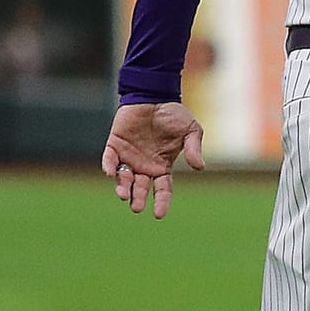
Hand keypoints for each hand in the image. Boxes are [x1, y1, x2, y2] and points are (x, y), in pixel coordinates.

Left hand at [102, 102, 205, 218]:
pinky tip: (111, 173)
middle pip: (140, 188)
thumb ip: (194, 148)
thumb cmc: (174, 114)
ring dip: (123, 187)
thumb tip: (199, 167)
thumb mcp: (191, 131)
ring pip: (123, 178)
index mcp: (162, 166)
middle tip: (136, 207)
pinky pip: (110, 160)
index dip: (161, 202)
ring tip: (124, 195)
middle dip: (137, 199)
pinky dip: (110, 167)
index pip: (162, 189)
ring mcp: (129, 156)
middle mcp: (144, 165)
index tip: (158, 215)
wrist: (155, 95)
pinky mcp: (115, 145)